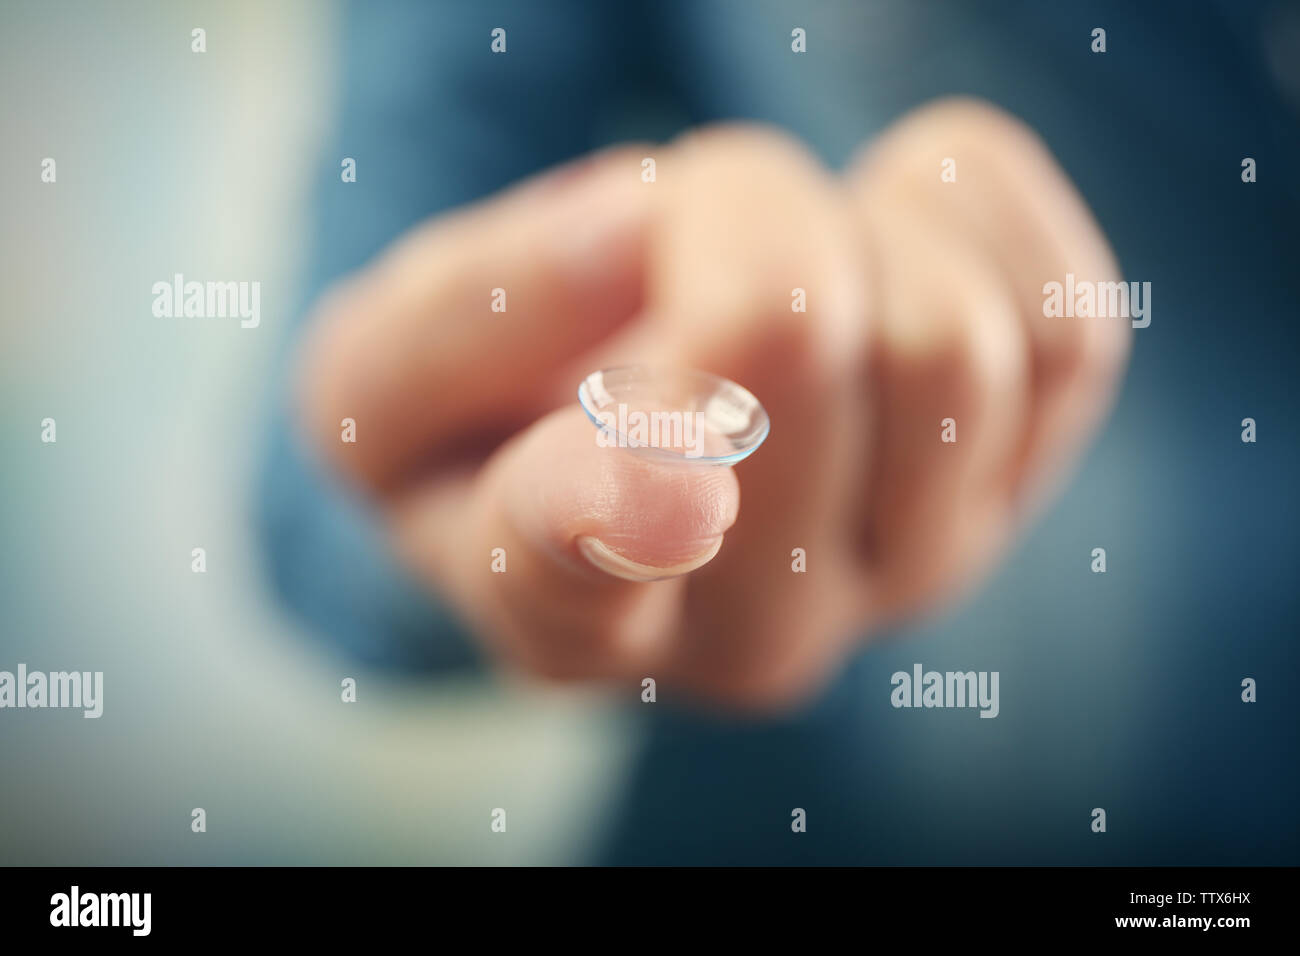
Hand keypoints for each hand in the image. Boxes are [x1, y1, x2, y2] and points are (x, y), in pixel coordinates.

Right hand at [294, 98, 1129, 710]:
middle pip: (791, 349)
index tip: (661, 472)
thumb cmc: (493, 418)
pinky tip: (887, 236)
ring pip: (944, 342)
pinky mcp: (1016, 484)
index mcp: (559, 613)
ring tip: (784, 252)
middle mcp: (751, 633)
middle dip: (729, 214)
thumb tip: (635, 233)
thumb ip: (462, 317)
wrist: (635, 451)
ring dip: (849, 222)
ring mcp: (903, 572)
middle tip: (683, 223)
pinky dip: (967, 220)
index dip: (611, 514)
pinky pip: (1063, 313)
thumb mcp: (384, 375)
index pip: (575, 579)